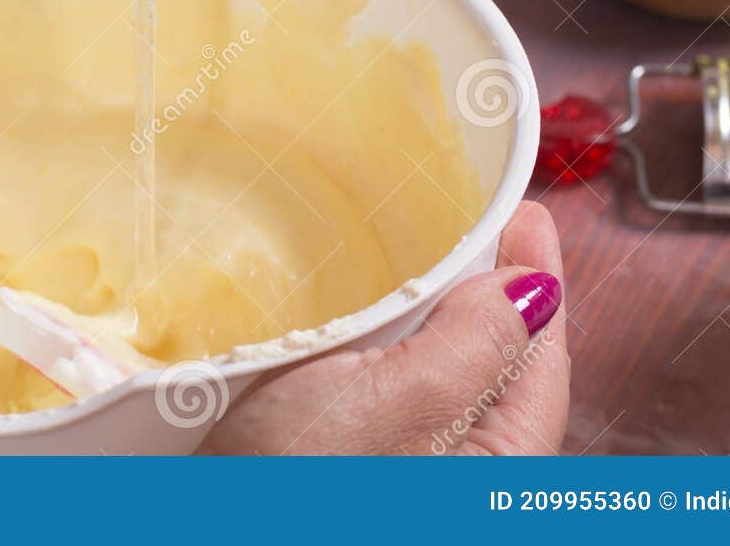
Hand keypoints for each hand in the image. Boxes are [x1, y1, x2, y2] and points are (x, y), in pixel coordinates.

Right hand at [203, 201, 568, 454]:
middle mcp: (460, 468)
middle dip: (485, 291)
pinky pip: (385, 391)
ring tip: (425, 258)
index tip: (526, 213)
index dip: (536, 277)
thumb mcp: (405, 397)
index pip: (542, 354)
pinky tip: (360, 319)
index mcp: (500, 462)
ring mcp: (405, 464)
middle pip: (493, 362)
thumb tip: (536, 290)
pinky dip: (380, 347)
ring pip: (437, 375)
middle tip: (478, 221)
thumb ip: (481, 342)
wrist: (187, 519)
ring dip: (428, 317)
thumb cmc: (298, 479)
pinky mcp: (350, 460)